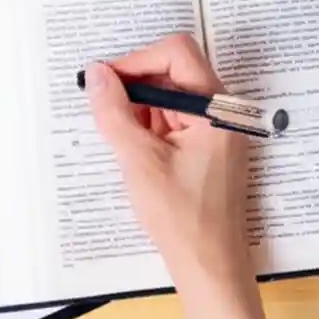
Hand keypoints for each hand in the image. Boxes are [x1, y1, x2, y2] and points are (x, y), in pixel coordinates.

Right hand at [84, 33, 250, 292]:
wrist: (209, 264)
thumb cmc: (180, 215)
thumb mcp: (138, 159)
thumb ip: (114, 111)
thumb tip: (96, 74)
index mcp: (216, 109)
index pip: (176, 54)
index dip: (136, 60)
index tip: (104, 82)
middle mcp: (223, 113)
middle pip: (174, 71)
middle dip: (135, 84)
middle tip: (102, 108)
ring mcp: (217, 131)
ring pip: (171, 97)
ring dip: (140, 108)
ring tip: (120, 139)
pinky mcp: (208, 148)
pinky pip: (175, 120)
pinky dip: (150, 126)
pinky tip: (134, 151)